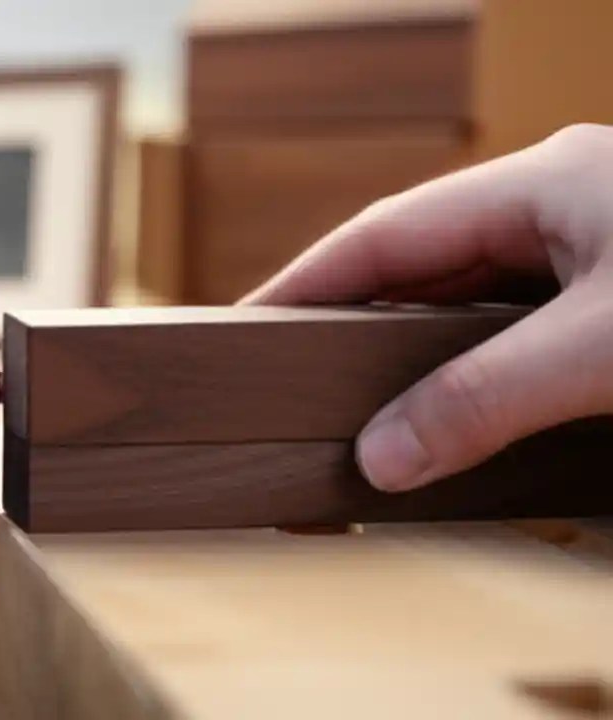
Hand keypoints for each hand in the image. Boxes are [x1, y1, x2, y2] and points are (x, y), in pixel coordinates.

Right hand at [242, 123, 612, 492]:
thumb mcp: (605, 351)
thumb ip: (489, 399)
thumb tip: (380, 459)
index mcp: (543, 183)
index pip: (385, 233)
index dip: (307, 283)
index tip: (243, 329)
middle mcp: (558, 205)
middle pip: (420, 266)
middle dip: (354, 326)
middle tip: (290, 386)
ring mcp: (592, 246)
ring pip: (469, 301)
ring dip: (415, 356)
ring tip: (356, 410)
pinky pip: (516, 329)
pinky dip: (471, 371)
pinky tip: (447, 409)